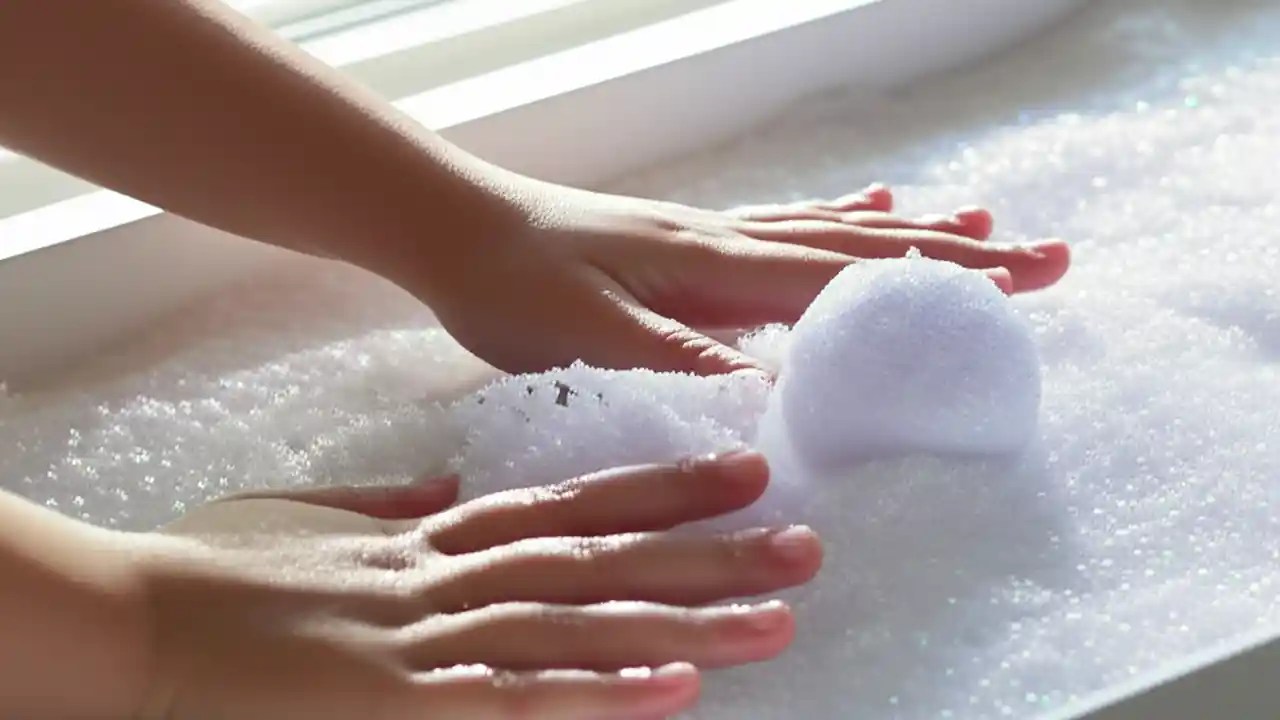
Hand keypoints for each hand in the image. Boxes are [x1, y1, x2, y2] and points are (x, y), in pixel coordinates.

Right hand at [134, 451, 819, 719]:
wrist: (152, 619)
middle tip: (805, 543)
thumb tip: (446, 495)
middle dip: (711, 552)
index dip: (667, 485)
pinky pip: (519, 696)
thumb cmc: (233, 569)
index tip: (745, 471)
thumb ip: (398, 511)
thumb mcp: (326, 522)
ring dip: (688, 618)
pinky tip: (672, 689)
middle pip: (607, 556)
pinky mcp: (408, 699)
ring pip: (586, 620)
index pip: (577, 499)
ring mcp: (439, 635)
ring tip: (777, 619)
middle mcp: (460, 572)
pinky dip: (599, 690)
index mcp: (445, 532)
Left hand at [417, 179, 1069, 375]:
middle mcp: (729, 240)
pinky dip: (840, 220)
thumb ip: (687, 364)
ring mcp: (713, 236)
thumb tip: (785, 392)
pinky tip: (867, 208)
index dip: (935, 289)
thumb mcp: (594, 341)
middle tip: (1043, 257)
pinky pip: (785, 227)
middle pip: (863, 247)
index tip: (1017, 288)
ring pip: (833, 231)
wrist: (460, 230)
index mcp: (717, 265)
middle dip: (956, 258)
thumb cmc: (515, 288)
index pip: (848, 279)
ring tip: (982, 225)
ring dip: (912, 235)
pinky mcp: (691, 242)